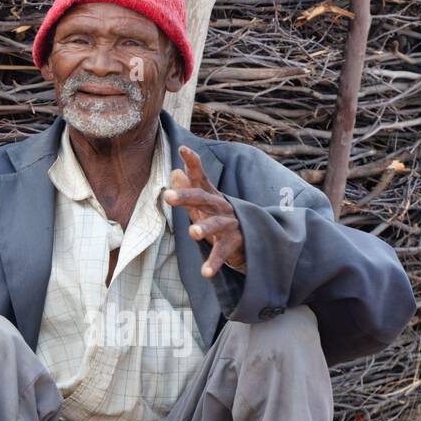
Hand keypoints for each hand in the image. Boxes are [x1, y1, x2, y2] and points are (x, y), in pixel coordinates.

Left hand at [164, 144, 245, 277]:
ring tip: (192, 233)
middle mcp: (221, 206)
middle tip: (168, 196)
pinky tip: (205, 272)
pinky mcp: (234, 244)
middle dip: (186, 196)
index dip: (192, 162)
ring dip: (204, 228)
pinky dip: (214, 263)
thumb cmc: (220, 217)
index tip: (182, 148)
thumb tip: (174, 172)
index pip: (199, 176)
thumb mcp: (204, 204)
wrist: (252, 237)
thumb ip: (189, 190)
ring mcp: (229, 224)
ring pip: (216, 225)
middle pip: (203, 198)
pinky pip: (222, 253)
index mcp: (210, 195)